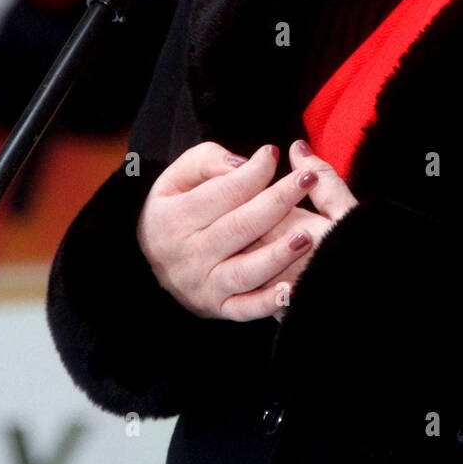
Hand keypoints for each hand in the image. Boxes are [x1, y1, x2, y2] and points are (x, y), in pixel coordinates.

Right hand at [136, 139, 356, 321]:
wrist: (153, 256)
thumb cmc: (178, 206)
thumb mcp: (179, 175)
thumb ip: (209, 161)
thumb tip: (246, 164)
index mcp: (176, 218)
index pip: (224, 193)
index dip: (254, 172)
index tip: (274, 154)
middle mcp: (189, 255)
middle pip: (241, 226)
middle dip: (279, 200)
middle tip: (309, 178)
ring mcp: (204, 285)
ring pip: (246, 271)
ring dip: (279, 255)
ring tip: (307, 236)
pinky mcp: (218, 308)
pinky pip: (246, 309)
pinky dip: (268, 303)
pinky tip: (291, 290)